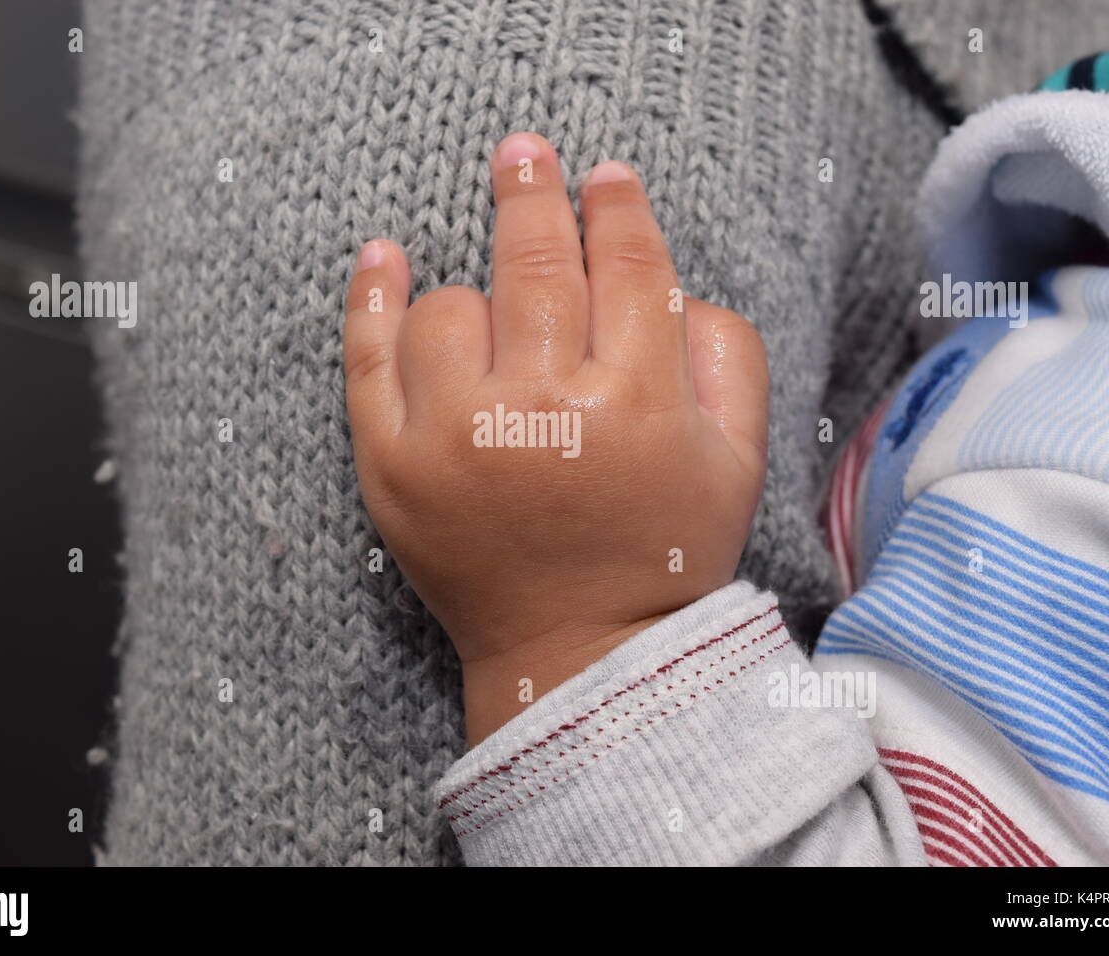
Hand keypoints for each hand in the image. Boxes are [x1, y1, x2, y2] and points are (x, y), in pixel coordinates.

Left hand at [344, 132, 767, 744]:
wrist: (579, 655)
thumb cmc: (663, 553)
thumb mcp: (738, 461)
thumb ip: (727, 354)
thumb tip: (668, 278)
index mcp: (637, 403)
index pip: (625, 266)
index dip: (617, 209)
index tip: (606, 179)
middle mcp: (542, 412)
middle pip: (536, 263)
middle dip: (534, 192)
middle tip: (526, 151)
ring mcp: (455, 439)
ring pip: (452, 306)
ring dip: (478, 295)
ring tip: (498, 316)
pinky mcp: (392, 468)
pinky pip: (370, 358)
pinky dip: (372, 298)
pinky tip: (383, 257)